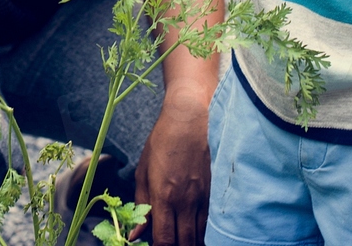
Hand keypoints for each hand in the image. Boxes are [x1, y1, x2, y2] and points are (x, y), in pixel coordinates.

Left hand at [133, 88, 209, 245]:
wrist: (191, 118)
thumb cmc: (163, 141)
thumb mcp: (143, 170)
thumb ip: (140, 204)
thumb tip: (136, 234)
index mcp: (164, 196)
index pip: (164, 240)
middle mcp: (186, 202)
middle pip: (186, 244)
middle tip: (168, 242)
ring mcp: (204, 198)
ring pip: (200, 236)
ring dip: (190, 242)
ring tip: (180, 238)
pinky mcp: (215, 192)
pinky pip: (210, 223)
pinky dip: (202, 231)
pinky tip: (193, 228)